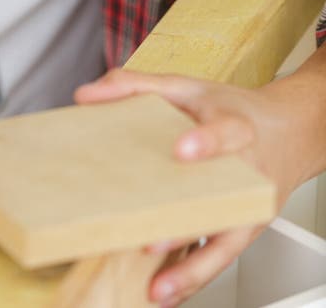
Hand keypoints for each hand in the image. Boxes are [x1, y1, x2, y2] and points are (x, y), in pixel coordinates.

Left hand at [75, 67, 318, 305]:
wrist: (286, 131)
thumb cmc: (230, 110)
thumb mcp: (187, 87)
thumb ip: (137, 86)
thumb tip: (86, 95)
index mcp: (235, 127)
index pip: (225, 132)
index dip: (206, 142)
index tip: (182, 150)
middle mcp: (248, 171)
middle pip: (223, 197)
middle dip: (189, 219)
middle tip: (155, 238)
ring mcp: (248, 204)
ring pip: (224, 240)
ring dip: (192, 266)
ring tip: (158, 284)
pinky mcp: (244, 228)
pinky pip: (220, 257)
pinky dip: (194, 276)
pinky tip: (165, 291)